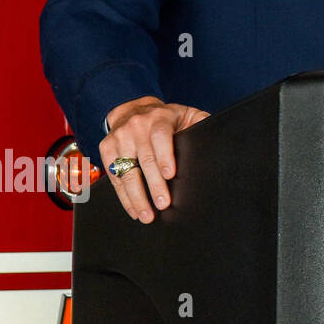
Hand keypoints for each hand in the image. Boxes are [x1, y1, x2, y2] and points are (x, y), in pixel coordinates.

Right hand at [99, 96, 209, 222]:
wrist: (132, 108)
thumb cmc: (166, 117)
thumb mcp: (186, 114)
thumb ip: (201, 122)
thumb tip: (216, 137)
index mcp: (159, 118)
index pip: (161, 137)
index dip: (165, 156)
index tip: (170, 175)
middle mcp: (136, 127)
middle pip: (144, 159)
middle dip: (154, 185)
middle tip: (163, 204)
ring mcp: (119, 138)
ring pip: (126, 172)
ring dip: (136, 197)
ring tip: (147, 215)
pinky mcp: (106, 148)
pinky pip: (114, 176)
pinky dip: (123, 196)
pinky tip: (133, 209)